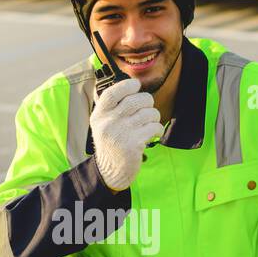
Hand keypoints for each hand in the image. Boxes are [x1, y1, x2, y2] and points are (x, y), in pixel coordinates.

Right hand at [89, 77, 161, 191]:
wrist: (110, 171)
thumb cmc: (110, 144)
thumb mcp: (102, 124)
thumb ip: (110, 107)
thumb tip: (128, 85)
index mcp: (99, 115)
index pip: (111, 93)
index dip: (127, 85)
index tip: (136, 85)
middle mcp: (109, 123)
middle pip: (135, 100)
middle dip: (147, 101)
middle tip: (147, 108)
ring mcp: (121, 133)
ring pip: (148, 113)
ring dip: (154, 117)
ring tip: (150, 123)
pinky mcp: (134, 144)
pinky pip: (154, 127)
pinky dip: (157, 129)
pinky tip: (153, 133)